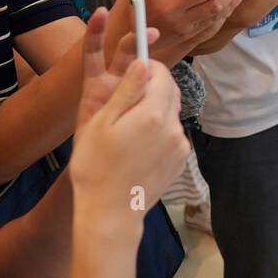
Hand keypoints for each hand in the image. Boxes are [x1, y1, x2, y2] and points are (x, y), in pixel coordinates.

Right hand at [69, 16, 187, 227]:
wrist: (110, 213)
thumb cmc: (96, 167)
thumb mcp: (102, 123)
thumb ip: (127, 91)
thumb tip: (143, 63)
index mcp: (154, 114)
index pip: (162, 75)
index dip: (148, 68)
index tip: (135, 70)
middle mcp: (174, 127)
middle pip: (171, 92)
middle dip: (154, 87)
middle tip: (129, 96)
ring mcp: (180, 146)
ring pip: (171, 114)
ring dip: (156, 110)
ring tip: (130, 125)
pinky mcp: (180, 161)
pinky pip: (172, 134)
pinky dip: (160, 131)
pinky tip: (138, 145)